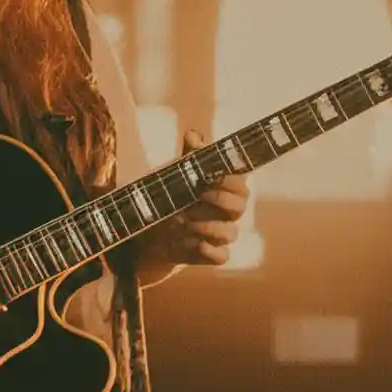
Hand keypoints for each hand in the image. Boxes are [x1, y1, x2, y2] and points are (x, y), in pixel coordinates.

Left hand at [144, 129, 249, 266]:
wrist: (150, 232)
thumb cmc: (170, 197)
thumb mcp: (176, 174)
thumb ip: (188, 157)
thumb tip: (193, 134)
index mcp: (223, 190)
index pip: (241, 183)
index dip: (230, 179)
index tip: (209, 174)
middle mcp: (227, 213)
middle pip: (241, 205)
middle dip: (220, 199)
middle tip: (199, 194)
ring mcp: (219, 235)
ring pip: (230, 233)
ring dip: (207, 225)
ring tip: (183, 219)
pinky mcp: (209, 254)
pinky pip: (221, 257)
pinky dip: (208, 250)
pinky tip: (190, 242)